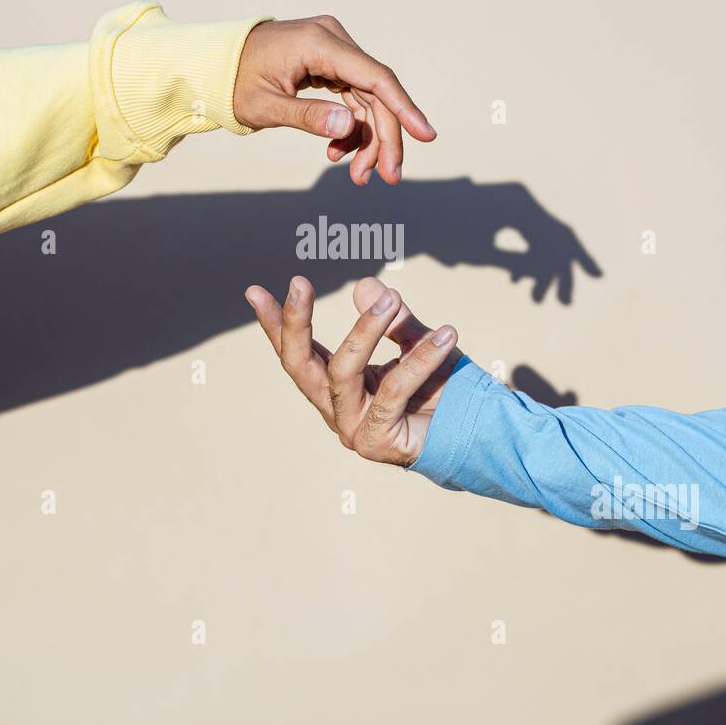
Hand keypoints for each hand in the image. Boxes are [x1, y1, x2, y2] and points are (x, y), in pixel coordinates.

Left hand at [233, 15, 435, 184]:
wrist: (212, 63)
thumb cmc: (233, 82)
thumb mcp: (265, 106)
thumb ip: (308, 116)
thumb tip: (350, 127)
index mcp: (320, 44)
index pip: (375, 78)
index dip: (404, 109)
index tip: (426, 136)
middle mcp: (333, 41)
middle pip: (376, 93)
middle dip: (383, 138)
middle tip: (387, 178)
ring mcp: (332, 50)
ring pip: (368, 100)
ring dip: (367, 140)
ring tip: (356, 176)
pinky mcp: (328, 63)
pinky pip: (352, 98)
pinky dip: (350, 128)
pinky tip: (338, 153)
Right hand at [245, 275, 460, 464]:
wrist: (472, 436)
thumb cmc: (439, 391)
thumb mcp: (413, 343)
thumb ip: (392, 320)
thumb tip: (366, 285)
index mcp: (334, 385)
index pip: (297, 351)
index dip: (275, 323)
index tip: (253, 290)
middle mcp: (334, 407)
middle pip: (299, 364)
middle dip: (296, 322)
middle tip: (299, 283)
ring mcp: (351, 428)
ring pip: (343, 371)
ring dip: (366, 329)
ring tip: (393, 298)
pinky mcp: (376, 441)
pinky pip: (394, 389)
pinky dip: (420, 358)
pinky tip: (446, 336)